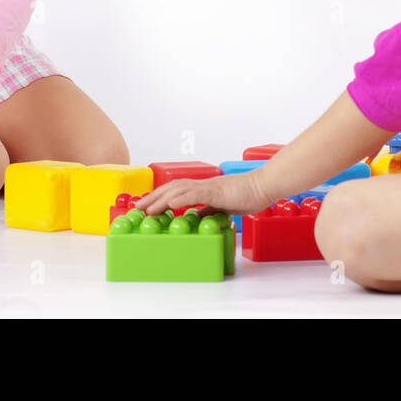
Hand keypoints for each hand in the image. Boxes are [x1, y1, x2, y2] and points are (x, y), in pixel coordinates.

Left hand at [135, 172, 271, 218]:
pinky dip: (181, 198)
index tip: (147, 206)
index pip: (176, 191)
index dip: (160, 197)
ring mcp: (208, 187)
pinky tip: (170, 204)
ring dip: (161, 199)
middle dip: (153, 197)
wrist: (263, 186)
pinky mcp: (216, 191)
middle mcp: (202, 185)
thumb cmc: (247, 195)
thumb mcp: (223, 206)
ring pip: (179, 190)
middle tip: (137, 207)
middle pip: (171, 188)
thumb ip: (209, 209)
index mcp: (203, 189)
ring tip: (147, 208)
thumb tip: (197, 215)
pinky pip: (195, 194)